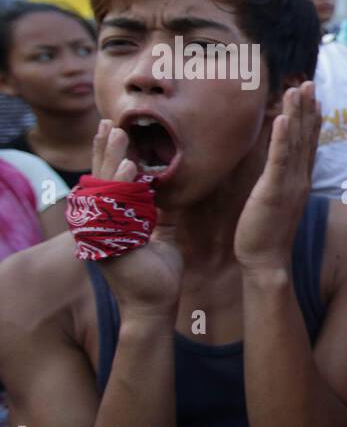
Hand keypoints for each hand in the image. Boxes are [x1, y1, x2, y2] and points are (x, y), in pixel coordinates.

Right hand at [90, 120, 182, 318]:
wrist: (156, 304)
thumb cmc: (157, 274)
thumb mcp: (162, 236)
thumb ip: (161, 215)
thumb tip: (167, 194)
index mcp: (112, 220)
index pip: (107, 181)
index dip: (109, 155)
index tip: (113, 129)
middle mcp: (102, 223)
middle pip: (100, 179)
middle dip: (106, 149)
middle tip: (111, 122)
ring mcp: (102, 233)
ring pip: (104, 189)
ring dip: (112, 160)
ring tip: (119, 135)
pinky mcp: (109, 242)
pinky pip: (114, 209)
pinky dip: (122, 188)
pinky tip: (129, 170)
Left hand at [235, 83, 321, 273]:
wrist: (267, 261)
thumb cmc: (267, 235)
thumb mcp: (276, 202)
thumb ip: (279, 183)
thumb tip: (278, 172)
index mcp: (299, 180)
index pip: (309, 144)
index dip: (312, 120)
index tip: (315, 98)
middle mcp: (299, 178)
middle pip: (306, 137)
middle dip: (308, 108)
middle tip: (310, 83)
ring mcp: (289, 183)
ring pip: (295, 142)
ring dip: (297, 114)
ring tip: (298, 89)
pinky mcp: (274, 190)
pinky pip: (279, 159)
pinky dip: (282, 138)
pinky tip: (282, 118)